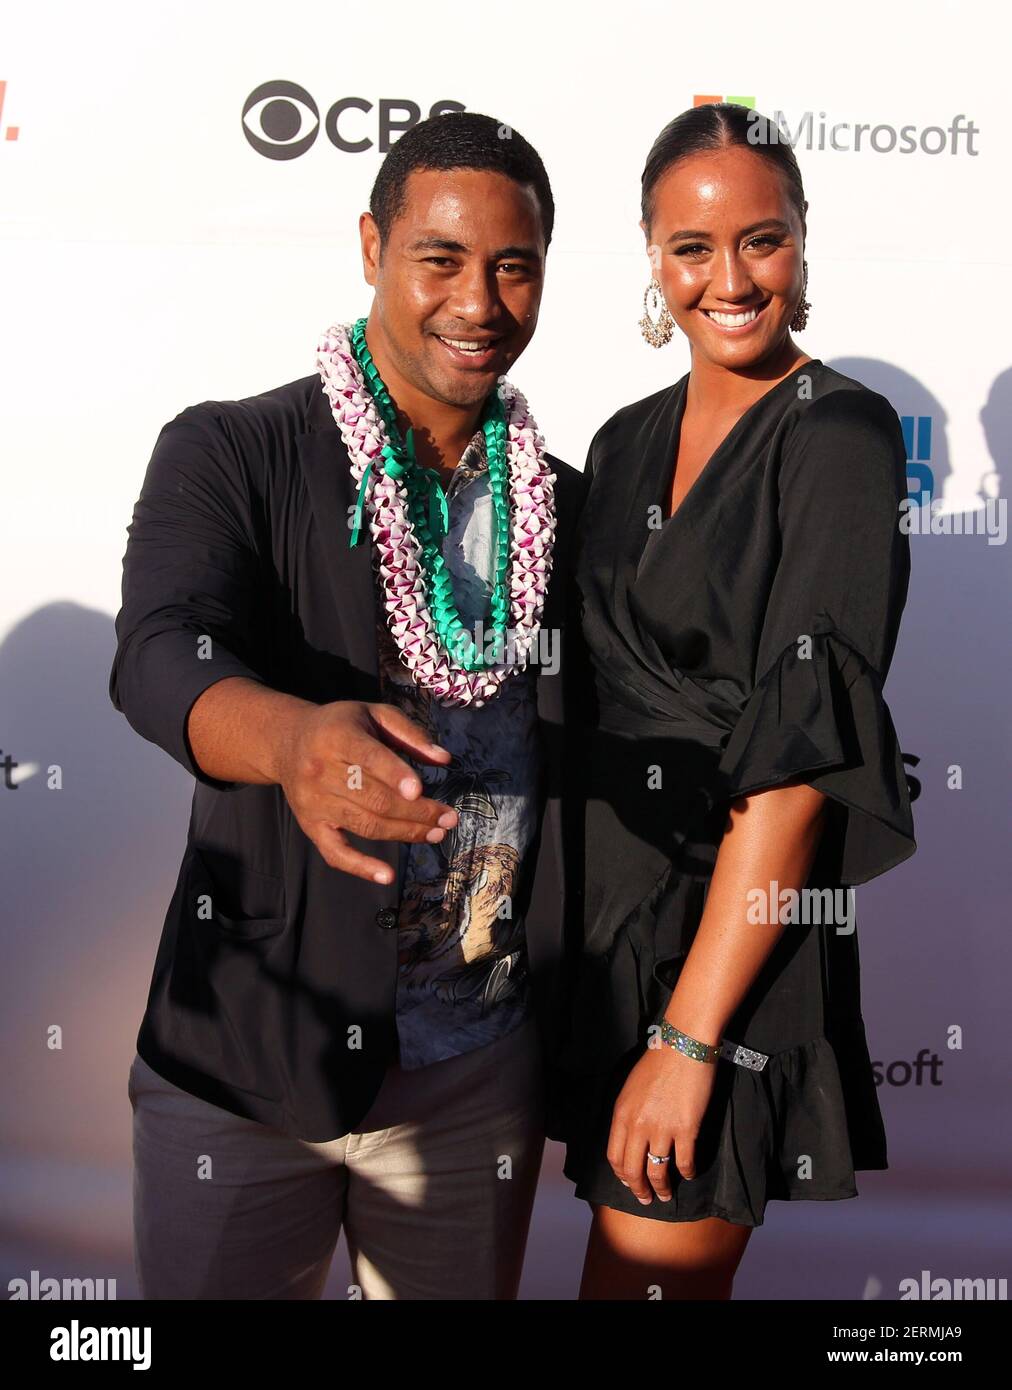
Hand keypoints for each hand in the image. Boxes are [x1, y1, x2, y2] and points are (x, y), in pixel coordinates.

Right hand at [275, 700, 456, 883]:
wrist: (287, 742)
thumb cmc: (342, 726)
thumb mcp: (374, 714)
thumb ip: (410, 733)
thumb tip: (445, 759)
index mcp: (338, 736)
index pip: (367, 757)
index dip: (393, 774)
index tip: (418, 790)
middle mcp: (321, 771)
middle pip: (373, 798)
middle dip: (416, 812)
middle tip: (448, 818)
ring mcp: (314, 802)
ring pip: (365, 824)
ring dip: (404, 833)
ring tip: (435, 834)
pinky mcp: (310, 825)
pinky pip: (334, 852)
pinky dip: (360, 867)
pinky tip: (387, 876)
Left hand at [607, 1040, 719, 1203]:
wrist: (683, 1046)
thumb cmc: (658, 1062)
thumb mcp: (631, 1088)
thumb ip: (628, 1114)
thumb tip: (632, 1137)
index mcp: (621, 1114)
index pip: (614, 1156)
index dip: (621, 1175)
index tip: (629, 1182)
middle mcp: (638, 1126)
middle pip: (633, 1170)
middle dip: (639, 1189)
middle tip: (646, 1199)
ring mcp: (662, 1129)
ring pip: (657, 1172)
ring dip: (662, 1188)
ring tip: (666, 1195)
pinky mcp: (686, 1130)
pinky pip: (685, 1161)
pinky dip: (687, 1172)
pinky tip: (689, 1173)